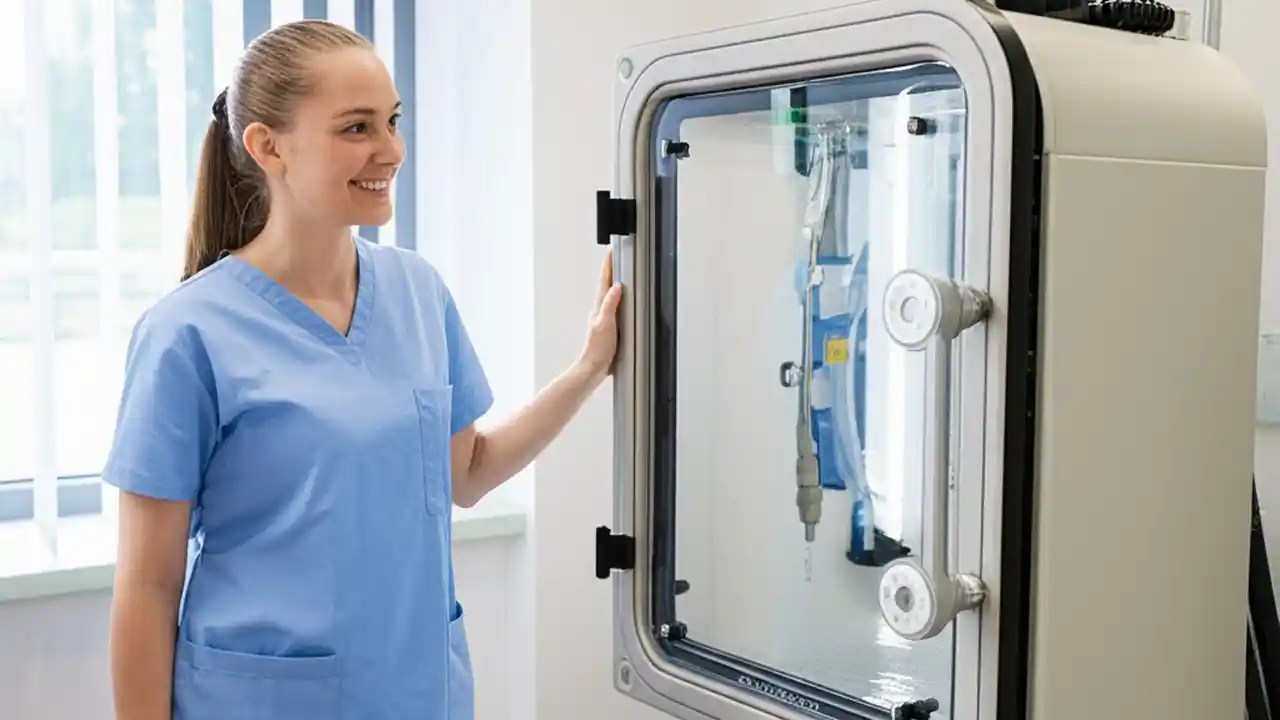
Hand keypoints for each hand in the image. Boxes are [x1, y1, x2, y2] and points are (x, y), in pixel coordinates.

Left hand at [578, 247, 622, 381]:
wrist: (593, 368)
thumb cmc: (598, 349)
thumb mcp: (605, 324)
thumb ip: (610, 304)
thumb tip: (617, 286)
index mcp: (599, 307)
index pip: (604, 280)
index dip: (608, 264)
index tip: (612, 249)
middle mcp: (601, 310)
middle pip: (606, 283)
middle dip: (611, 267)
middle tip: (616, 253)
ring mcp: (605, 317)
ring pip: (610, 294)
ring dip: (614, 280)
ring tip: (619, 269)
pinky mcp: (610, 326)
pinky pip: (615, 306)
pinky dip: (619, 297)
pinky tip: (623, 300)